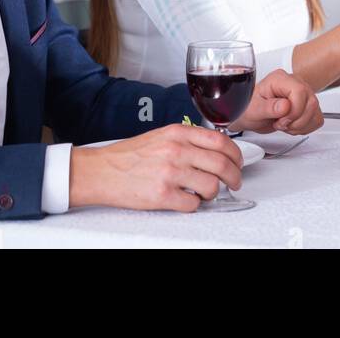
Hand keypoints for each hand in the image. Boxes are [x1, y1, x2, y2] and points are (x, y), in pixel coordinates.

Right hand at [68, 123, 242, 211]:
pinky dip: (195, 206)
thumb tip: (214, 151)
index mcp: (178, 133)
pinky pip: (193, 204)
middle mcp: (176, 150)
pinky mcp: (162, 194)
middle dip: (234, 177)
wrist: (101, 171)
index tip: (238, 163)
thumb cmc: (129, 156)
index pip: (221, 141)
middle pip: (222, 164)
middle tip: (234, 183)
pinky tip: (187, 201)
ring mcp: (170, 172)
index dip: (236, 155)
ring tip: (205, 194)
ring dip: (214, 193)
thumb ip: (187, 140)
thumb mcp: (161, 136)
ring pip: (211, 186)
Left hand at [232, 68, 323, 134]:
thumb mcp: (254, 109)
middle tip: (281, 123)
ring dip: (300, 125)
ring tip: (285, 124)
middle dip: (296, 120)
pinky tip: (292, 125)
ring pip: (316, 112)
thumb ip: (269, 107)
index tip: (281, 120)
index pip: (300, 91)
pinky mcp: (308, 105)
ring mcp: (304, 94)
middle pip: (311, 102)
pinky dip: (305, 127)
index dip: (294, 110)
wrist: (252, 115)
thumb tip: (285, 106)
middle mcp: (295, 83)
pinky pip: (317, 119)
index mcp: (280, 79)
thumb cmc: (250, 108)